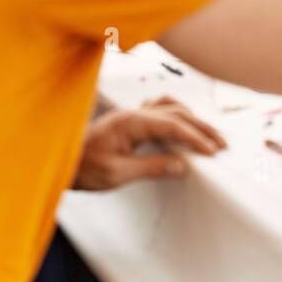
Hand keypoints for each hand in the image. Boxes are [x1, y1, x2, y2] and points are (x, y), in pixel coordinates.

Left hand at [73, 96, 226, 190]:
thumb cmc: (83, 167)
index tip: (213, 152)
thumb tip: (182, 166)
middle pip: (177, 113)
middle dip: (202, 127)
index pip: (173, 125)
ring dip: (191, 119)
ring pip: (170, 107)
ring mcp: (130, 115)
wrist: (59, 162)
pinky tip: (181, 126)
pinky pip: (159, 110)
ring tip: (207, 134)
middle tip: (221, 144)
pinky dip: (176, 116)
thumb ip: (152, 167)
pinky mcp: (128, 122)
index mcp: (131, 122)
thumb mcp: (118, 174)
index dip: (196, 138)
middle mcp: (133, 113)